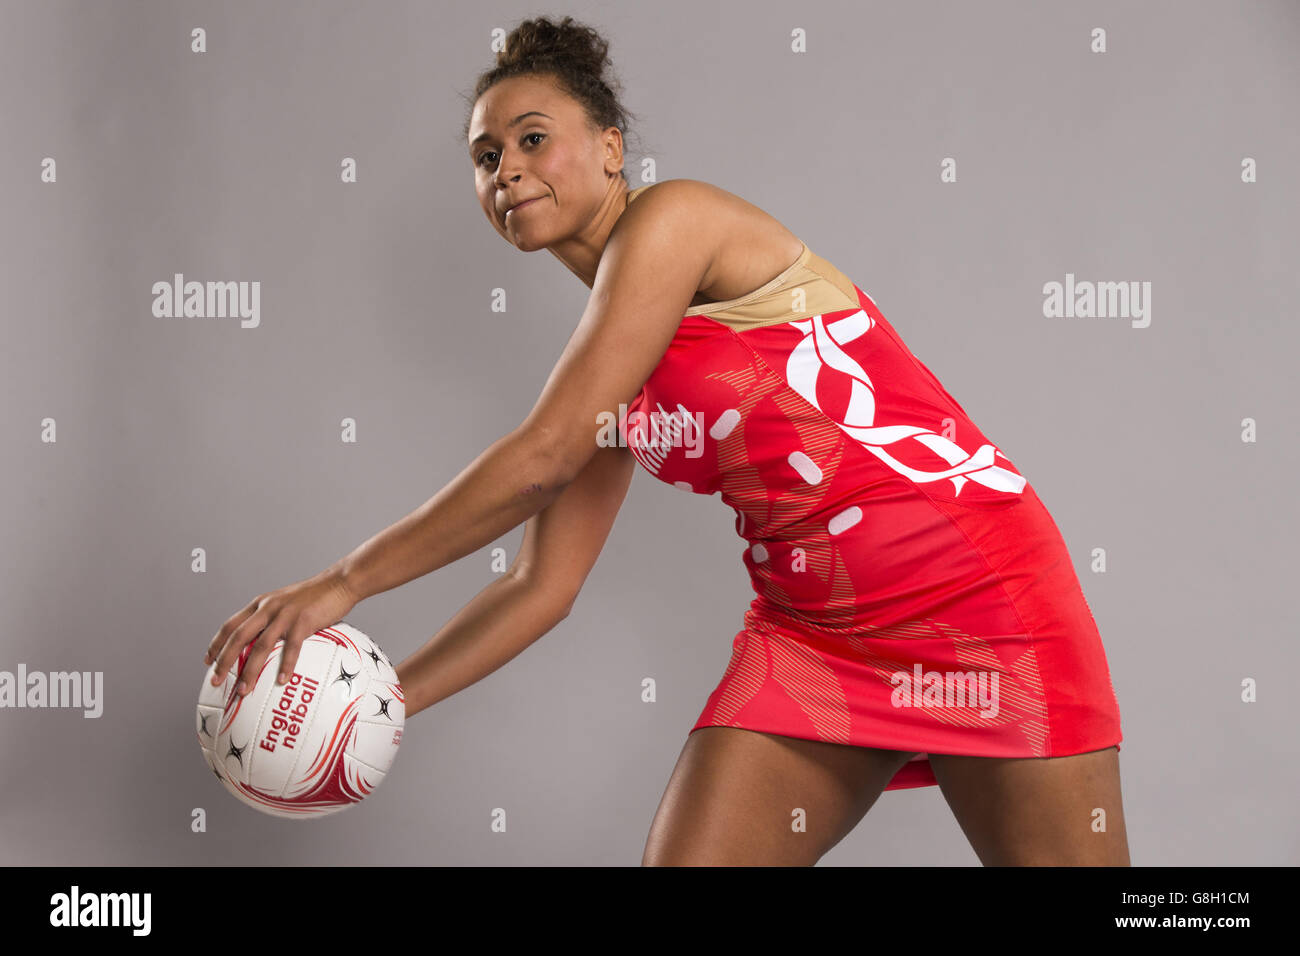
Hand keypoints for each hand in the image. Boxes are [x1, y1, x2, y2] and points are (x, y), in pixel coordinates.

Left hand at [204, 569, 357, 697]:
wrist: (339, 582)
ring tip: (244, 689)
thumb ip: (273, 618)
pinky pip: (291, 648)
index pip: (230, 625)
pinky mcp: (303, 621)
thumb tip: (266, 641)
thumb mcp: (286, 603)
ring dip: (250, 670)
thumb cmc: (316, 596)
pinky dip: (285, 666)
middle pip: (238, 637)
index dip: (216, 643)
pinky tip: (282, 680)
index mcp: (261, 604)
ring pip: (260, 646)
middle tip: (216, 681)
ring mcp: (285, 615)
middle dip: (224, 661)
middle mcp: (268, 608)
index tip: (208, 660)